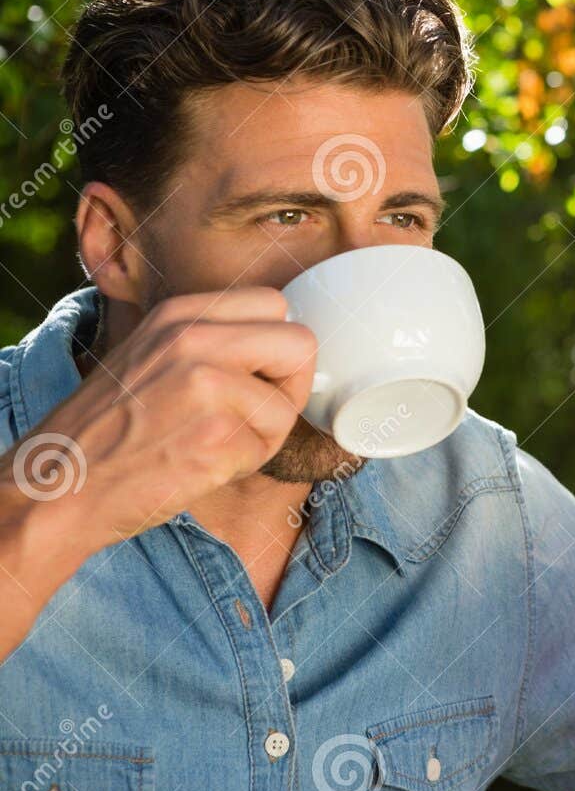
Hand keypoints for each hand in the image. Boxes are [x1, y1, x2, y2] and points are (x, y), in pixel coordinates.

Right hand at [3, 287, 316, 554]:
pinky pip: (266, 448)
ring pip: (287, 405)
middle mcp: (194, 341)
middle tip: (255, 413)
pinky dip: (244, 464)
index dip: (279, 346)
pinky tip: (201, 464)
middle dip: (290, 385)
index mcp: (179, 314)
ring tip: (214, 444)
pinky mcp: (215, 438)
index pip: (275, 305)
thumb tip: (286, 346)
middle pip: (301, 344)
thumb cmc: (109, 428)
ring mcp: (205, 388)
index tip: (260, 374)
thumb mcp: (152, 354)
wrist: (56, 485)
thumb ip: (212, 340)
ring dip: (264, 435)